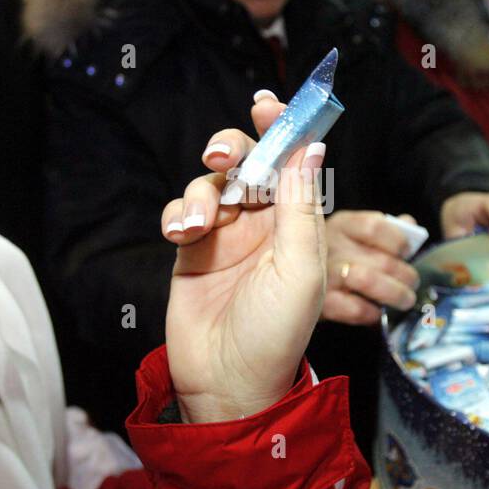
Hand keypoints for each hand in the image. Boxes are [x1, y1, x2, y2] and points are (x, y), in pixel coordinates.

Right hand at [161, 96, 326, 422]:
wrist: (228, 384)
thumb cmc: (276, 334)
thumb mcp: (301, 270)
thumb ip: (301, 207)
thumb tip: (310, 147)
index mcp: (299, 224)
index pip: (293, 162)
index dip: (283, 129)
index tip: (268, 104)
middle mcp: (264, 224)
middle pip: (248, 162)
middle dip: (234, 149)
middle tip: (223, 155)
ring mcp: (226, 236)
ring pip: (211, 184)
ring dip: (203, 191)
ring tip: (199, 222)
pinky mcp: (191, 251)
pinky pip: (181, 212)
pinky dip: (178, 213)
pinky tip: (182, 233)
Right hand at [322, 210, 422, 324]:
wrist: (292, 287)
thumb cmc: (333, 259)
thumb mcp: (354, 235)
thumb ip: (384, 228)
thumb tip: (408, 224)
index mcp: (342, 225)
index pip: (375, 226)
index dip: (398, 241)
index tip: (407, 252)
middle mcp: (330, 247)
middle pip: (379, 258)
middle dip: (406, 275)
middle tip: (412, 284)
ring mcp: (324, 275)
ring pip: (368, 281)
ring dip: (395, 293)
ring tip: (404, 300)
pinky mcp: (321, 304)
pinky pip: (356, 309)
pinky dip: (372, 312)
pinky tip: (376, 312)